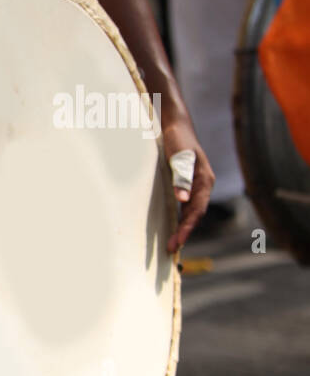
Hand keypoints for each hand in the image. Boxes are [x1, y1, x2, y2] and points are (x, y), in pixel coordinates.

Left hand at [161, 113, 214, 252]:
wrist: (176, 125)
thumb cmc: (177, 139)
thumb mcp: (179, 155)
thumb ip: (182, 176)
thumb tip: (184, 199)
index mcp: (205, 180)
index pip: (198, 210)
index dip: (187, 227)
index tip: (178, 241)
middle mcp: (203, 185)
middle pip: (195, 214)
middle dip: (184, 232)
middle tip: (171, 249)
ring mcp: (196, 186)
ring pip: (191, 212)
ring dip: (182, 228)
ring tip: (172, 245)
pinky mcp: (187, 184)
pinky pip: (186, 206)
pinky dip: (180, 218)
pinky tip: (172, 226)